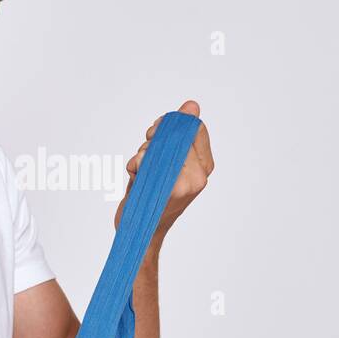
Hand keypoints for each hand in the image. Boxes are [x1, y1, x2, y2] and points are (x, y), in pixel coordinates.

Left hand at [114, 100, 214, 245]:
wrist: (143, 232)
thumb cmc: (155, 196)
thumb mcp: (169, 162)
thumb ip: (178, 134)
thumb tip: (192, 105)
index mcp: (204, 166)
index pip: (194, 127)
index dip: (172, 125)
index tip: (157, 132)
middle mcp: (199, 175)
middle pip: (174, 134)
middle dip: (153, 139)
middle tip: (145, 151)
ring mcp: (185, 184)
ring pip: (157, 147)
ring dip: (141, 155)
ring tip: (141, 172)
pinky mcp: (166, 190)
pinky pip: (145, 161)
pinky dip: (134, 167)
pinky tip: (136, 180)